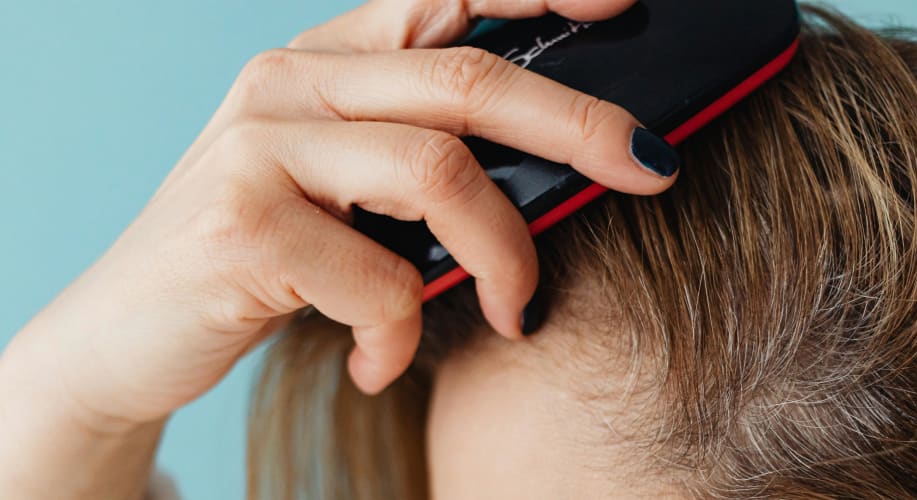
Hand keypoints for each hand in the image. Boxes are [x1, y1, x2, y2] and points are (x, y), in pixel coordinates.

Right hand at [2, 0, 670, 435]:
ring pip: (440, 173)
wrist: (130, 332)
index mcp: (327, 59)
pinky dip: (402, 336)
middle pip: (471, 80)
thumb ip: (426, 150)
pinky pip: (380, 281)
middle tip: (652, 168)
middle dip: (579, 125)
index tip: (625, 6)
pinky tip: (381, 363)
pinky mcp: (238, 225)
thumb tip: (569, 161)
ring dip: (502, 259)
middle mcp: (291, 80)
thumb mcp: (346, 185)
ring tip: (511, 314)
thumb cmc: (267, 256)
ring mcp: (259, 145)